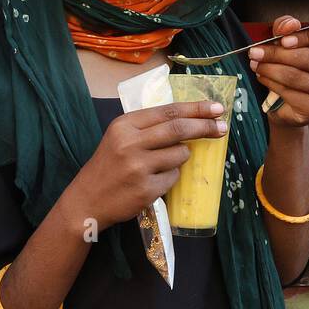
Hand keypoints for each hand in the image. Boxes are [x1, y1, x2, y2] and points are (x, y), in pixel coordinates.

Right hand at [66, 101, 227, 231]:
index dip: (196, 109)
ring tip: (161, 164)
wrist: (87, 199)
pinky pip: (173, 178)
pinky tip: (152, 181)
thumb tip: (191, 120)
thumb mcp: (120, 137)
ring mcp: (138, 168)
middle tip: (222, 127)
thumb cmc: (108, 166)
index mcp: (124, 125)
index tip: (217, 108)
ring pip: (180, 155)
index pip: (168, 111)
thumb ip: (149, 127)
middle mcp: (130, 144)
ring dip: (181, 157)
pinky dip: (170, 178)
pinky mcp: (146, 189)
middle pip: (178, 129)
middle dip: (204, 127)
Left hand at [248, 17, 308, 127]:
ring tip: (256, 65)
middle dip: (275, 54)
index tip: (283, 40)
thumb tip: (289, 25)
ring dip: (269, 70)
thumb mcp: (290, 38)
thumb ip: (287, 26)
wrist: (295, 100)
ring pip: (295, 77)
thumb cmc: (297, 64)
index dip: (306, 35)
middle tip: (255, 53)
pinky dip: (272, 85)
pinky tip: (264, 78)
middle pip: (308, 57)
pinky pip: (290, 94)